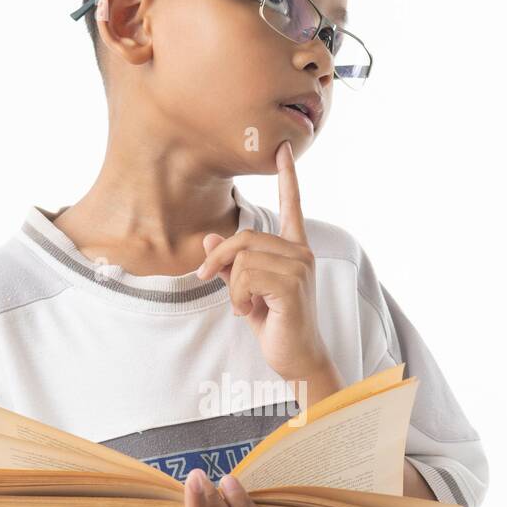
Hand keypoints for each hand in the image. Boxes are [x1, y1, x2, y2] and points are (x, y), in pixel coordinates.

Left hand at [195, 140, 328, 383]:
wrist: (296, 358)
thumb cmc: (275, 324)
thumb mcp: (245, 291)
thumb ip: (230, 265)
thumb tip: (208, 239)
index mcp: (294, 249)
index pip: (292, 206)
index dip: (288, 177)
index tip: (284, 149)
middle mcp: (300, 253)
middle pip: (245, 237)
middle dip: (220, 260)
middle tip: (206, 278)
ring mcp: (299, 267)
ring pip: (243, 259)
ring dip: (232, 287)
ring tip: (243, 306)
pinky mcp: (291, 285)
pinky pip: (246, 277)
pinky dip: (237, 296)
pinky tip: (249, 311)